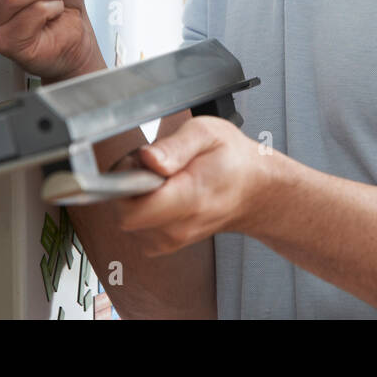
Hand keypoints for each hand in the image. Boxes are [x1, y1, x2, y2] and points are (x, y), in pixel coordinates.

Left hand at [114, 116, 277, 254]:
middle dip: (128, 185)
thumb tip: (147, 159)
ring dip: (135, 196)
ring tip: (162, 177)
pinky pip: (135, 226)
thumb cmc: (231, 159)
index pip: (132, 210)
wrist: (253, 190)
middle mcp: (178, 228)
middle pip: (124, 214)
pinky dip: (141, 208)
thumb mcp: (208, 133)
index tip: (141, 161)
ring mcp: (170, 240)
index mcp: (189, 199)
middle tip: (153, 165)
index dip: (126, 181)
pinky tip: (161, 193)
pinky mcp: (163, 243)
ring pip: (126, 220)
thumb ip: (174, 146)